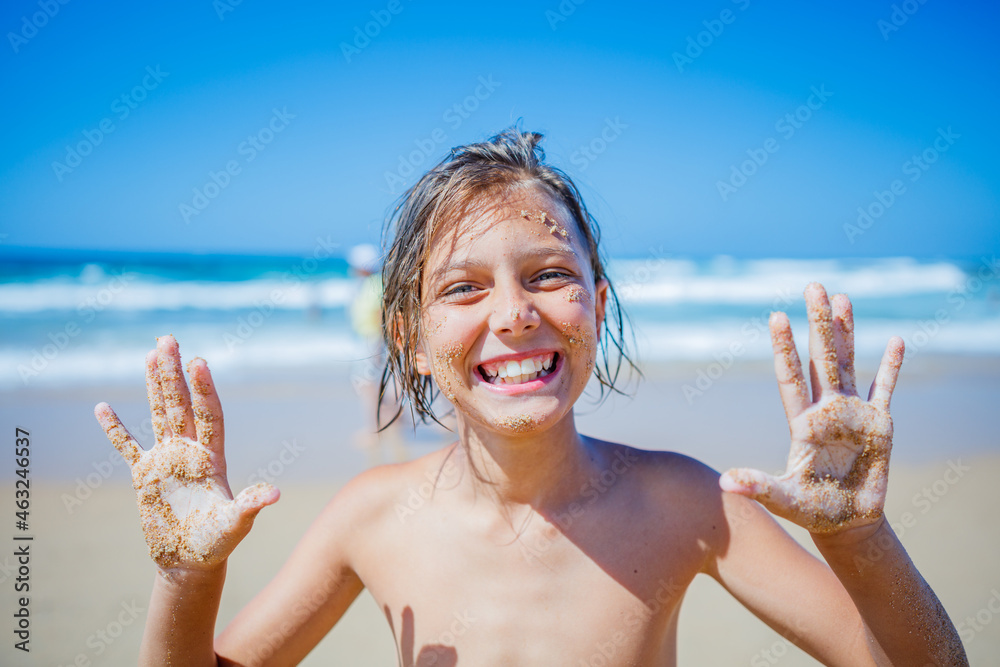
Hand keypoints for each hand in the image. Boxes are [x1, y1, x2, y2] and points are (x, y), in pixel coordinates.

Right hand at [95, 335, 278, 569]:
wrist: (190, 562)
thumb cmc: (217, 544)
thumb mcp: (236, 524)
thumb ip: (250, 505)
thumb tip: (275, 494)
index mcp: (212, 458)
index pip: (209, 415)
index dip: (204, 390)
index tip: (199, 362)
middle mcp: (190, 452)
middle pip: (182, 404)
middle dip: (175, 373)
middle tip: (168, 339)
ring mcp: (167, 460)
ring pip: (160, 414)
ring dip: (155, 385)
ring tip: (151, 354)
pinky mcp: (145, 475)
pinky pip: (127, 446)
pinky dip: (115, 429)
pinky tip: (103, 407)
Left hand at [720, 283, 903, 534]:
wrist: (847, 524)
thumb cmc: (812, 512)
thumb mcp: (783, 500)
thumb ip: (758, 487)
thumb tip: (724, 483)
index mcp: (802, 422)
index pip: (790, 376)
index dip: (785, 347)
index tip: (777, 316)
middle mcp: (825, 410)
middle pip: (820, 358)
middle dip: (817, 323)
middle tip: (813, 286)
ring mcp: (852, 413)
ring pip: (847, 363)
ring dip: (846, 331)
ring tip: (842, 297)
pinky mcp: (879, 425)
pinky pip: (885, 389)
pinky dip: (892, 367)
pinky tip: (897, 341)